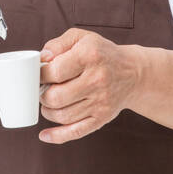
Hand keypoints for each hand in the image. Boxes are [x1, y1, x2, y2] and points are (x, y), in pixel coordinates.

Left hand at [37, 28, 142, 143]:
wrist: (133, 72)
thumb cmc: (101, 54)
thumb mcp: (81, 38)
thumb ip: (57, 44)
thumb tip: (42, 59)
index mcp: (90, 56)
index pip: (54, 71)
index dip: (40, 75)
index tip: (39, 75)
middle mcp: (97, 79)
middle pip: (56, 97)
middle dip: (42, 95)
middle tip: (43, 90)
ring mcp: (101, 101)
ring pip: (62, 116)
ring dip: (48, 111)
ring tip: (48, 102)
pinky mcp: (102, 117)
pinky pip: (76, 131)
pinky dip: (57, 136)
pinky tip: (44, 135)